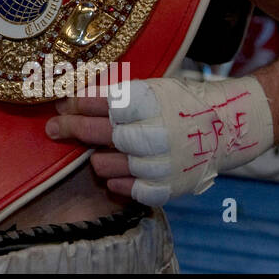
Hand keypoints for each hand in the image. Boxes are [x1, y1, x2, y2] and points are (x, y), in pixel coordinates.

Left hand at [47, 76, 274, 205]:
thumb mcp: (150, 88)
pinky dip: (116, 182)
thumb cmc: (178, 104)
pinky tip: (114, 173)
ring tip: (98, 151)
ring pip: (104, 165)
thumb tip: (70, 95)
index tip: (60, 105)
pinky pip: (126, 190)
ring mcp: (159, 163)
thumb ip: (113, 94)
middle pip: (96, 134)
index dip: (74, 104)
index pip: (99, 104)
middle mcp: (152, 133)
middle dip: (69, 128)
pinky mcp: (166, 187)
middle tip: (54, 128)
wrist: (224, 127)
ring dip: (96, 158)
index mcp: (148, 103)